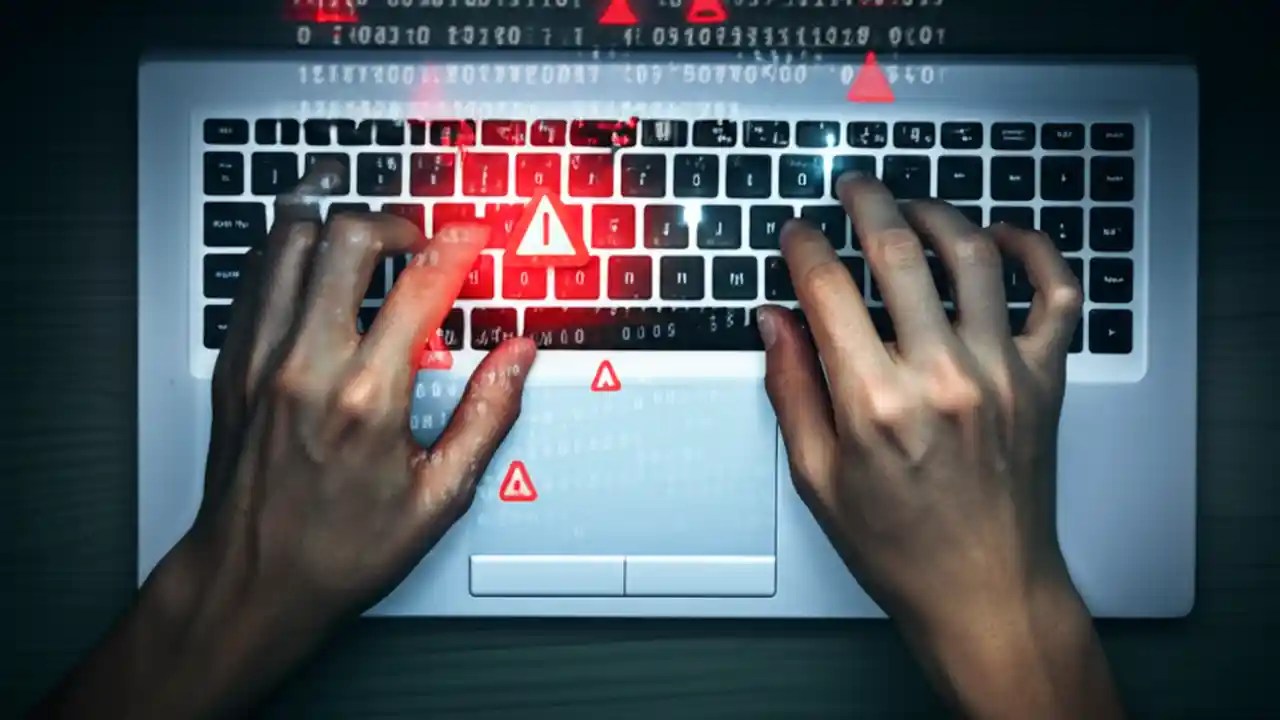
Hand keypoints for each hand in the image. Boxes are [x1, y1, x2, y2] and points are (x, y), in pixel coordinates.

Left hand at [137, 164, 534, 714]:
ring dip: (333, 218)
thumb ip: (486, 415)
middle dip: (393, 220)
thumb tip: (518, 358)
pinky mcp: (233, 363)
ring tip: (365, 222)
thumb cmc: (339, 549)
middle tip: (419, 239)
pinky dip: (287, 246)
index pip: (420, 285)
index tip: (473, 236)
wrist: (251, 581)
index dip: (457, 246)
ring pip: (289, 240)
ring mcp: (261, 359)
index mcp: (367, 398)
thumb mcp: (438, 497)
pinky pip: (255, 274)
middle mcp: (306, 365)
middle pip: (346, 238)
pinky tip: (312, 248)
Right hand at [758, 176, 1120, 718]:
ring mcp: (999, 371)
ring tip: (910, 206)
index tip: (796, 237)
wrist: (986, 590)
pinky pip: (1056, 293)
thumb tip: (775, 321)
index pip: (827, 289)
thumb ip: (792, 390)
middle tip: (850, 189)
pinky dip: (1034, 251)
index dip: (804, 248)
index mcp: (873, 403)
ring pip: (971, 256)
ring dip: (934, 214)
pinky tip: (1002, 236)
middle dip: (865, 205)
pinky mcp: (1043, 378)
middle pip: (897, 253)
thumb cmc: (902, 547)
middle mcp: (939, 376)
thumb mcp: (817, 479)